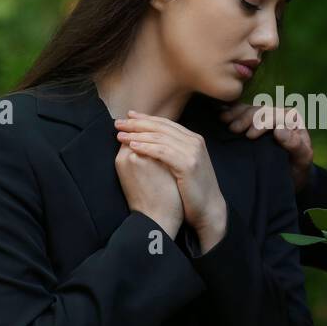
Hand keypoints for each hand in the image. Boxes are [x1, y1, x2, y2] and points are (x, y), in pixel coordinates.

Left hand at [115, 111, 226, 251]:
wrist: (208, 209)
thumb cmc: (192, 190)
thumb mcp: (184, 164)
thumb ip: (173, 151)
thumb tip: (151, 142)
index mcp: (193, 139)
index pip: (165, 123)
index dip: (145, 118)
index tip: (128, 116)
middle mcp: (194, 141)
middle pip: (161, 127)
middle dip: (137, 124)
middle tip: (118, 122)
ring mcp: (192, 152)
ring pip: (160, 137)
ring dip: (137, 135)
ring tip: (120, 135)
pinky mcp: (188, 164)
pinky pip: (162, 152)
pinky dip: (146, 147)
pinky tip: (132, 146)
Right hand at [220, 102, 312, 192]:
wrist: (288, 177)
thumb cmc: (297, 167)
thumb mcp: (302, 159)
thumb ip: (295, 144)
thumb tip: (279, 129)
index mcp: (292, 120)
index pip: (277, 115)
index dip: (262, 122)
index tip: (250, 136)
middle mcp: (279, 115)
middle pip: (261, 110)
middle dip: (246, 118)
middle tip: (233, 129)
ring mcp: (265, 118)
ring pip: (249, 109)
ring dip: (236, 114)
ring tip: (224, 121)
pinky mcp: (253, 123)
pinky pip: (241, 113)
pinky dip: (231, 113)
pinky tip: (221, 116)